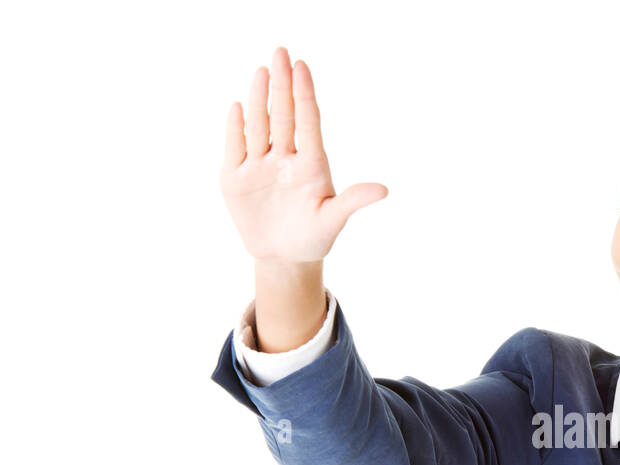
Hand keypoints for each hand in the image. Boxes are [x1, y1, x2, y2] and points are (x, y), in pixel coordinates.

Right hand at [220, 47, 386, 263]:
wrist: (284, 258)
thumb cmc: (313, 237)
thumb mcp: (333, 221)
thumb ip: (353, 201)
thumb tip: (384, 190)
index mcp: (311, 165)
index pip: (307, 122)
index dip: (304, 95)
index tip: (303, 66)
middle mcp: (285, 159)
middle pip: (282, 116)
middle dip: (281, 85)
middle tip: (281, 52)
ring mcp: (259, 167)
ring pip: (258, 126)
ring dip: (259, 100)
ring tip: (263, 71)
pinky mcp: (236, 179)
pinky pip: (235, 148)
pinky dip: (235, 129)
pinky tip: (237, 106)